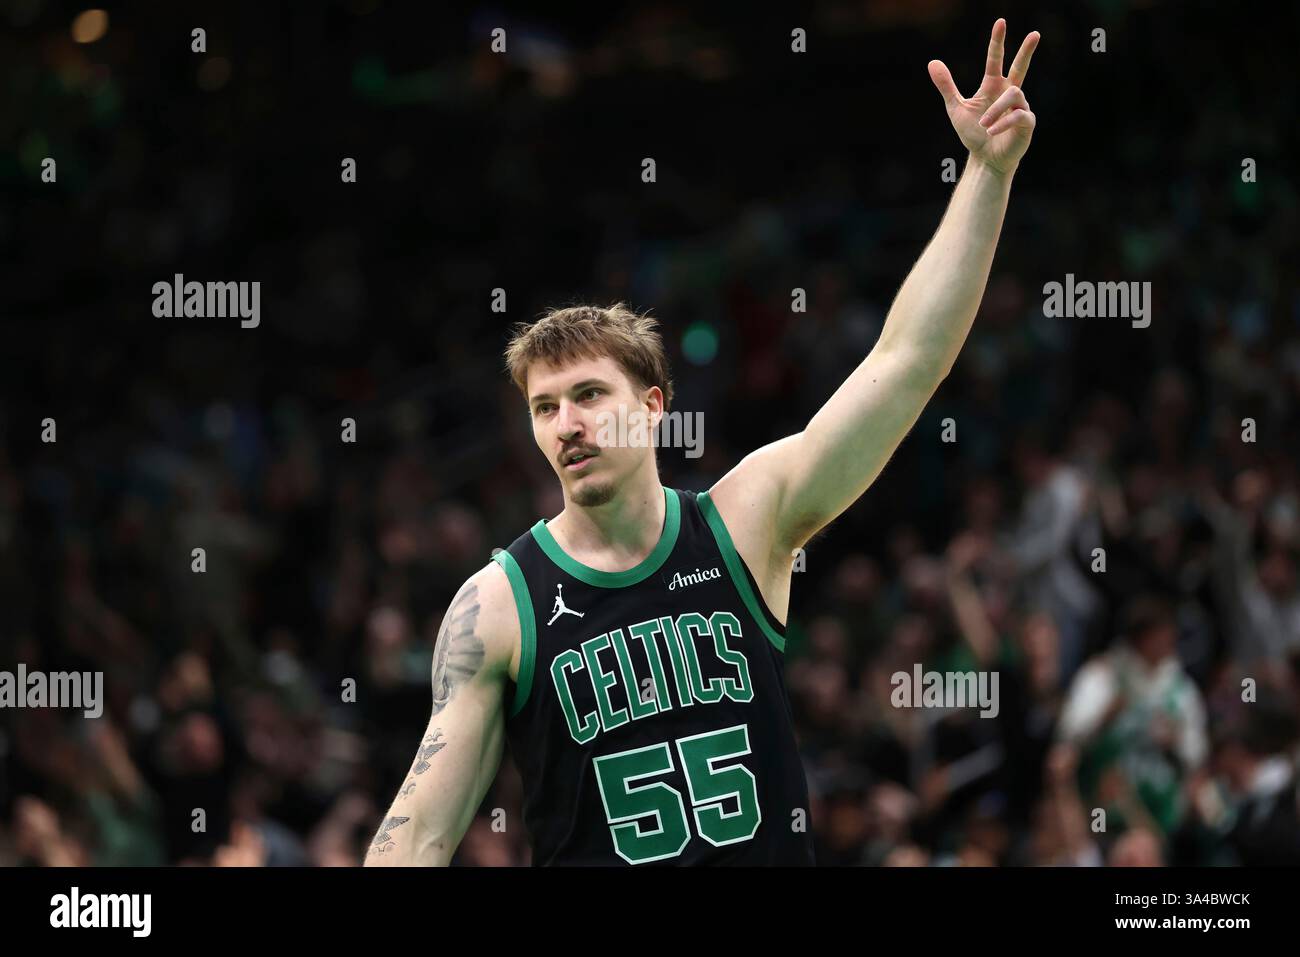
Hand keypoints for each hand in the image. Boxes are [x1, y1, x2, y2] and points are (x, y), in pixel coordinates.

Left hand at [928, 19, 1039, 175]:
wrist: (985, 159)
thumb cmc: (974, 134)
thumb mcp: (956, 108)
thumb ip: (947, 86)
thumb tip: (932, 62)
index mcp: (993, 86)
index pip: (996, 59)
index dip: (997, 41)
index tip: (1000, 22)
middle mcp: (1009, 93)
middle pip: (1021, 67)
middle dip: (1027, 51)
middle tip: (1035, 34)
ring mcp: (1020, 106)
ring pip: (1014, 95)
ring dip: (996, 110)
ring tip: (984, 125)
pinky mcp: (1027, 121)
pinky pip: (1018, 115)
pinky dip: (1003, 122)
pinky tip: (992, 131)